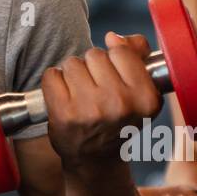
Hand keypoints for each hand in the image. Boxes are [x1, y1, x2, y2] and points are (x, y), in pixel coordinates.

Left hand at [43, 32, 161, 173]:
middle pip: (95, 54)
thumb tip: (114, 37)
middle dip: (92, 66)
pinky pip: (51, 75)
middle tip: (96, 89)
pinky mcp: (64, 114)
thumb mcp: (140, 91)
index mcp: (145, 98)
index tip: (115, 74)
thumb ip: (136, 55)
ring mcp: (91, 109)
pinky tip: (64, 98)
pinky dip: (53, 83)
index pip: (122, 51)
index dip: (115, 58)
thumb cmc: (117, 118)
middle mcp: (120, 104)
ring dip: (73, 74)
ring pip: (72, 63)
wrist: (96, 158)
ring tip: (80, 94)